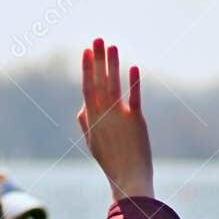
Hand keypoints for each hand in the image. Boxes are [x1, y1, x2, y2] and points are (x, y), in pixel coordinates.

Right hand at [77, 38, 153, 198]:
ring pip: (114, 86)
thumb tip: (81, 107)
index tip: (86, 51)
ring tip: (112, 46)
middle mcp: (103, 116)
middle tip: (96, 39)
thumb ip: (85, 123)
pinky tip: (133, 67)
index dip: (87, 69)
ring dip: (112, 65)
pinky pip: (134, 99)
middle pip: (99, 82)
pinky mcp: (136, 122)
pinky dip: (133, 83)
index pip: (87, 88)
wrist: (128, 179)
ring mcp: (119, 118)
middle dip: (97, 59)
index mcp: (92, 119)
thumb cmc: (110, 161)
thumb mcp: (93, 143)